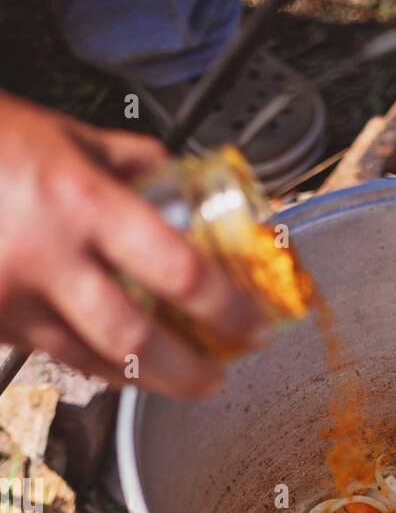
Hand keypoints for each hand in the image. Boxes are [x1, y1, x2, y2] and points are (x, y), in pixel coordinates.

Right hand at [0, 93, 271, 396]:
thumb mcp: (59, 132)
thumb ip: (124, 159)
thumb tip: (176, 177)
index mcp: (81, 201)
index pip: (179, 271)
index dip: (228, 309)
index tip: (255, 324)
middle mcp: (50, 259)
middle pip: (139, 340)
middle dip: (190, 371)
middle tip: (220, 376)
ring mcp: (16, 299)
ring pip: (96, 363)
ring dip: (148, 381)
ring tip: (181, 381)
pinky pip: (59, 356)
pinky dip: (99, 366)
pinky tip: (122, 365)